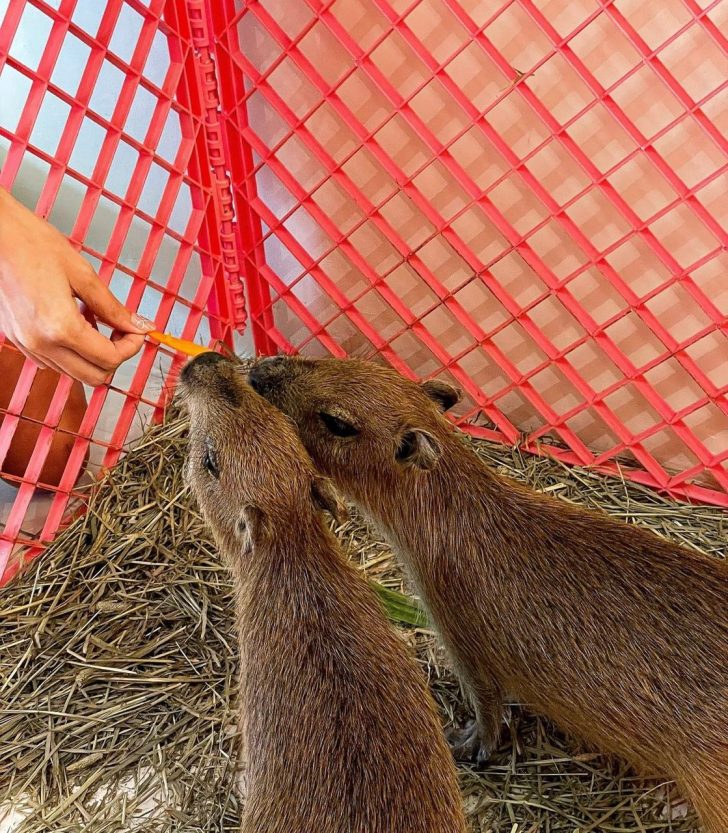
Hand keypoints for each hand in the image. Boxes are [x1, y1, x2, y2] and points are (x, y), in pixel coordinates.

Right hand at [0, 187, 153, 384]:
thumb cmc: (32, 245)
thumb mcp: (83, 274)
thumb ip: (113, 307)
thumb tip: (138, 325)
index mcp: (60, 327)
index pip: (110, 359)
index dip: (131, 347)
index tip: (136, 331)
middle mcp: (42, 344)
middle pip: (94, 377)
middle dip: (116, 356)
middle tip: (122, 331)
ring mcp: (28, 345)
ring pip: (75, 373)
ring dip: (93, 355)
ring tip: (96, 322)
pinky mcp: (19, 341)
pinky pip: (54, 362)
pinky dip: (73, 352)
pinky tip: (76, 324)